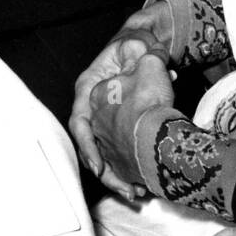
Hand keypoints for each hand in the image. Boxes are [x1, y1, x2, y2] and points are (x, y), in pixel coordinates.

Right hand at [70, 0, 172, 180]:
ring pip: (102, 154)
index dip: (87, 146)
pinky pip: (115, 152)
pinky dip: (126, 169)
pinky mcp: (115, 125)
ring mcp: (102, 118)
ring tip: (136, 192)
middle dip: (105, 172)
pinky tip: (142, 183)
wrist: (140, 44)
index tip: (98, 166)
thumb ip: (143, 50)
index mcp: (88, 87)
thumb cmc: (134, 43)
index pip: (79, 122)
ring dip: (116, 176)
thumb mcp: (138, 44)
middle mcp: (91, 106)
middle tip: (125, 189)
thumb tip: (156, 58)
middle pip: (89, 146)